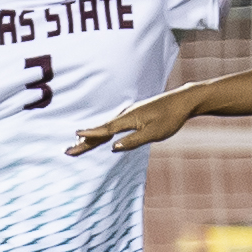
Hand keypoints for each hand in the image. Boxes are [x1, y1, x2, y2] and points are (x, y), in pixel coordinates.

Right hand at [68, 86, 198, 155]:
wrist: (182, 101)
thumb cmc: (170, 117)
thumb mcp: (154, 133)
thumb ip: (133, 141)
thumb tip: (113, 148)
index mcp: (129, 119)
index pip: (105, 130)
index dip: (90, 135)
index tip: (74, 137)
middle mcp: (125, 115)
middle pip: (101, 130)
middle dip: (84, 141)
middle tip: (68, 151)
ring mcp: (128, 114)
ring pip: (105, 127)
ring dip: (91, 137)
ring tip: (77, 145)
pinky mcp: (133, 115)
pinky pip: (113, 125)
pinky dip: (102, 132)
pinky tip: (99, 136)